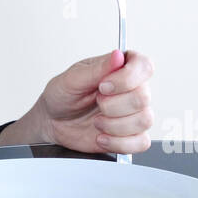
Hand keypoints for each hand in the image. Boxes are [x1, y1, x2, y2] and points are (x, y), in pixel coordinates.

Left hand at [35, 50, 154, 154]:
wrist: (53, 122)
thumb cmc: (62, 96)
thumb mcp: (72, 79)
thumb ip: (97, 68)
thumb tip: (118, 55)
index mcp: (120, 68)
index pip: (144, 66)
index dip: (127, 78)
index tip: (103, 86)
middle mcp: (131, 89)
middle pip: (143, 97)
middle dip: (113, 106)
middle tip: (96, 103)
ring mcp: (133, 113)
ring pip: (144, 120)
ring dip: (114, 125)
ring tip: (97, 122)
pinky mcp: (132, 135)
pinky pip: (141, 142)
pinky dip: (118, 143)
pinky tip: (102, 137)